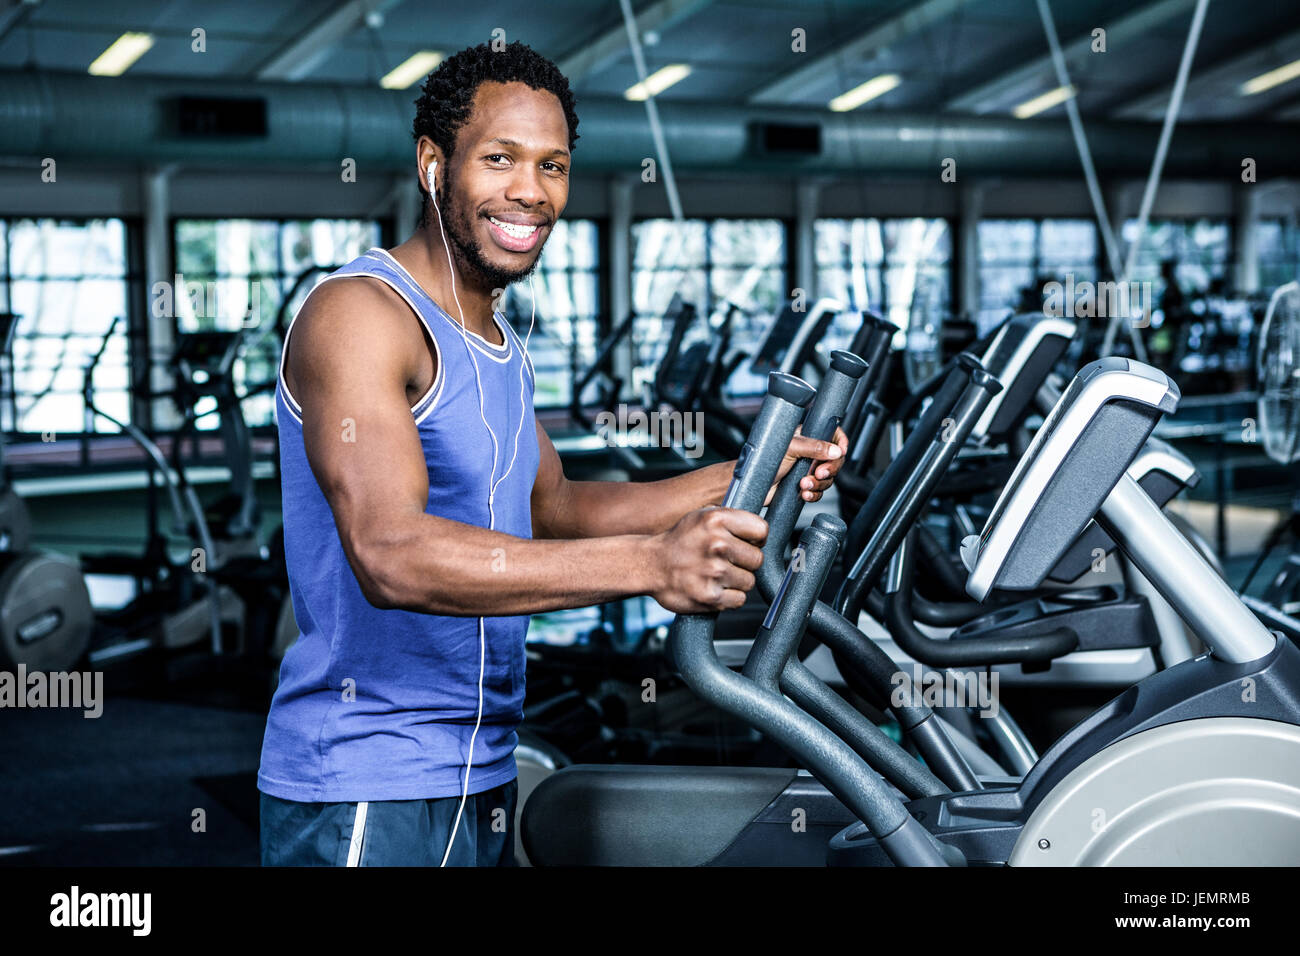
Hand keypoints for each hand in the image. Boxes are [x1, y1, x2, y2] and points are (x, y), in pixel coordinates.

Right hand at [649, 506, 766, 613]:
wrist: (649, 565)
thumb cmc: (678, 542)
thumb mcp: (701, 516)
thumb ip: (731, 518)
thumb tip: (760, 525)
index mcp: (716, 520)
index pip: (761, 530)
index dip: (756, 538)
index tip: (747, 543)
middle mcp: (716, 544)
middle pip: (757, 559)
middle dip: (745, 561)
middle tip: (727, 561)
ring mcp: (714, 572)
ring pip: (749, 581)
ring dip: (736, 580)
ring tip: (717, 574)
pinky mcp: (711, 596)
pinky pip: (739, 599)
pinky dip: (729, 597)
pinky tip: (714, 587)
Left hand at [765, 426, 848, 505]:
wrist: (753, 485)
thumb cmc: (763, 460)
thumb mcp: (791, 448)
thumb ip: (814, 447)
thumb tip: (835, 450)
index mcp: (807, 437)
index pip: (832, 435)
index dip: (840, 442)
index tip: (840, 451)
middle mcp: (809, 453)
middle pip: (834, 460)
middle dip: (830, 469)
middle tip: (819, 473)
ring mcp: (807, 470)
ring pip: (828, 478)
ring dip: (819, 484)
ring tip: (803, 484)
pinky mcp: (803, 485)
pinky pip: (819, 491)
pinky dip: (814, 494)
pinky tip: (804, 493)